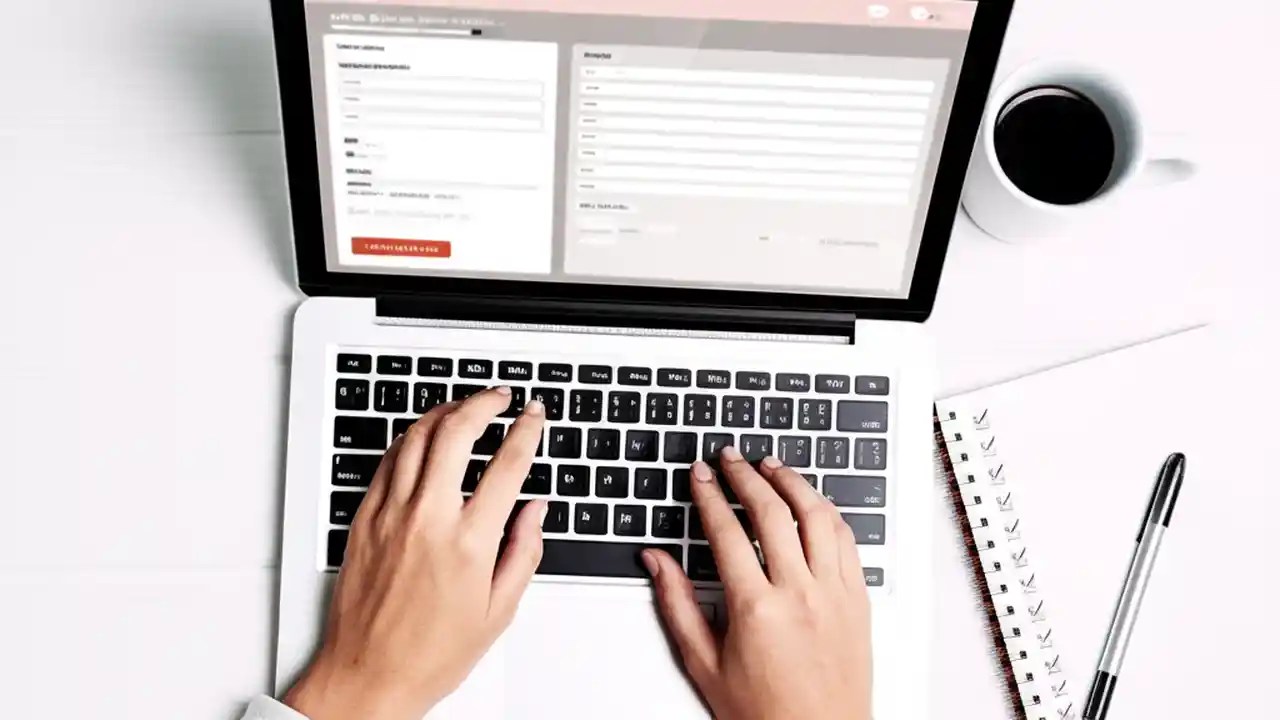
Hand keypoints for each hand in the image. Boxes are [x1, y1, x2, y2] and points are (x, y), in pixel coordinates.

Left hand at [284, 387, 546, 719]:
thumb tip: (536, 510)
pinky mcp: (364, 519)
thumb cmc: (429, 654)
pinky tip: (424, 436)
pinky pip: (388, 461)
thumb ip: (524, 552)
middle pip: (456, 433)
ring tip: (464, 406)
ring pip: (416, 437)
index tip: (534, 416)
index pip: (506, 465)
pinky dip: (410, 438)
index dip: (526, 431)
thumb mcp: (498, 611)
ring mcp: (390, 515)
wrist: (368, 677)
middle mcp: (427, 520)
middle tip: (500, 397)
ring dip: (445, 411)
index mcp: (469, 543)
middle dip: (484, 403)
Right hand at [642, 447, 871, 719]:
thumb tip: (657, 561)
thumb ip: (678, 605)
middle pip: (772, 512)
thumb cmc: (764, 714)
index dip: (710, 495)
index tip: (700, 474)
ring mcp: (835, 594)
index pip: (727, 531)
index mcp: (756, 609)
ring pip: (816, 516)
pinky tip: (811, 502)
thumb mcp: (704, 663)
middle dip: (746, 476)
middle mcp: (800, 594)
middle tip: (730, 458)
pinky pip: (846, 540)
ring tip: (771, 466)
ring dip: (792, 483)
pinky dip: (827, 512)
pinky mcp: (859, 600)